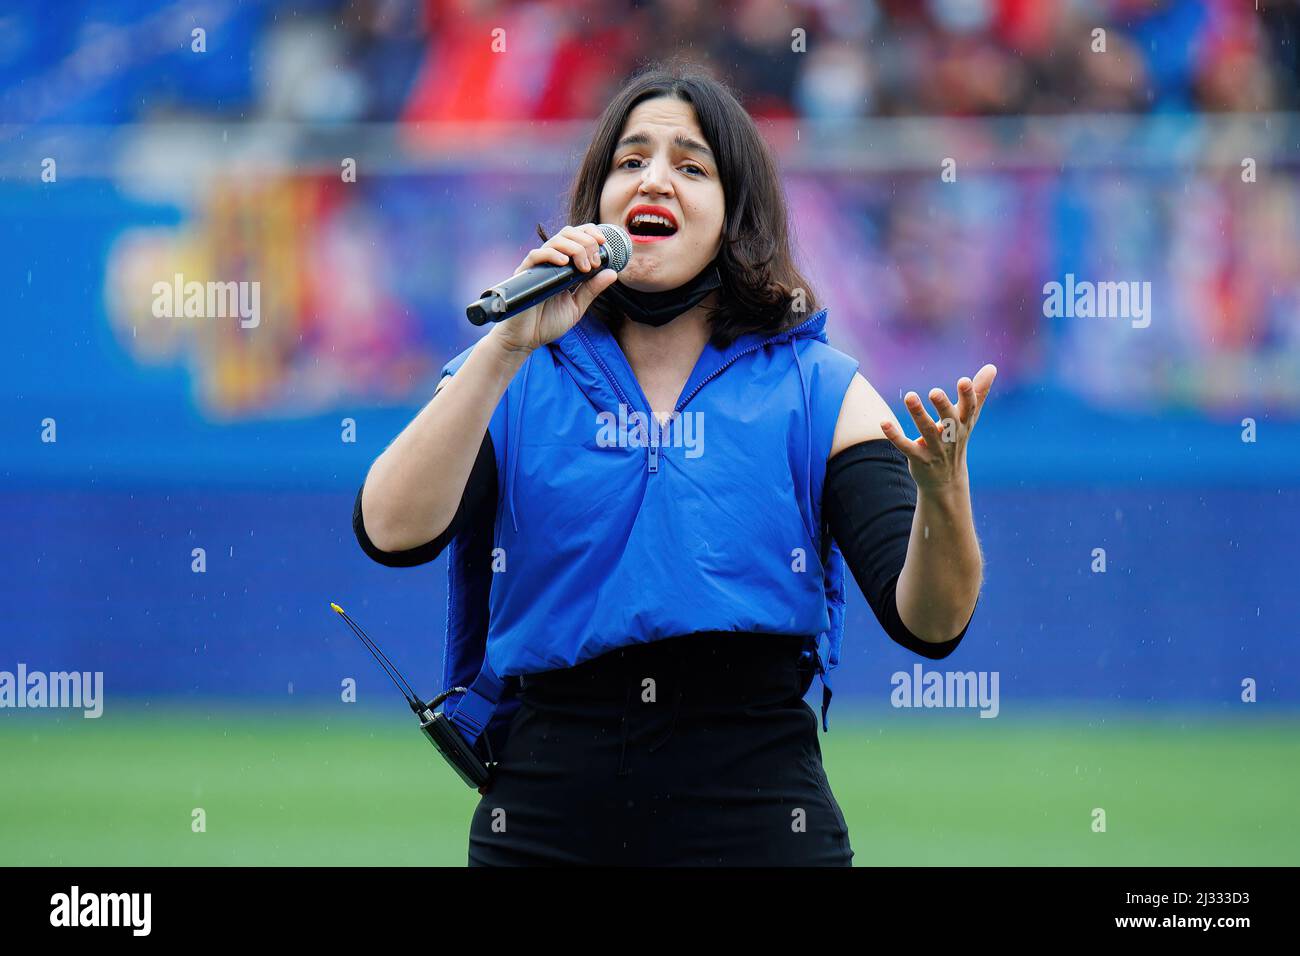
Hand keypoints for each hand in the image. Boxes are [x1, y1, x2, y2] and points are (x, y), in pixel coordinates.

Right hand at [490, 223, 619, 354]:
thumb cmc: (547, 323)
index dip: (590, 233)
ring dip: (574, 248)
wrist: (525, 340)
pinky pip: (535, 255)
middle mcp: (550, 262)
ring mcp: (537, 267)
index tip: (604, 243)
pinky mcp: (524, 274)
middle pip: (567, 233)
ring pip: (554, 240)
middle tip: (594, 261)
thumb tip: (613, 273)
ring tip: (583, 267)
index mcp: (563, 266)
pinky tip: (564, 262)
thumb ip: (592, 289)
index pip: (575, 237)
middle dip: (586, 241)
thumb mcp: (577, 306)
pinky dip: (551, 254)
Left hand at [881, 364, 996, 492]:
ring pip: (926, 431)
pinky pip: (905, 446)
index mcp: (964, 424)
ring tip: (910, 396)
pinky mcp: (918, 458)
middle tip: (934, 391)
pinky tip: (884, 423)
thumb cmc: (956, 440)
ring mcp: (935, 449)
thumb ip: (978, 393)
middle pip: (949, 420)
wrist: (946, 481)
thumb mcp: (969, 418)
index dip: (968, 395)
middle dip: (943, 406)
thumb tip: (992, 366)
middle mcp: (951, 436)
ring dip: (918, 414)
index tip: (964, 380)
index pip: (969, 408)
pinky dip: (895, 435)